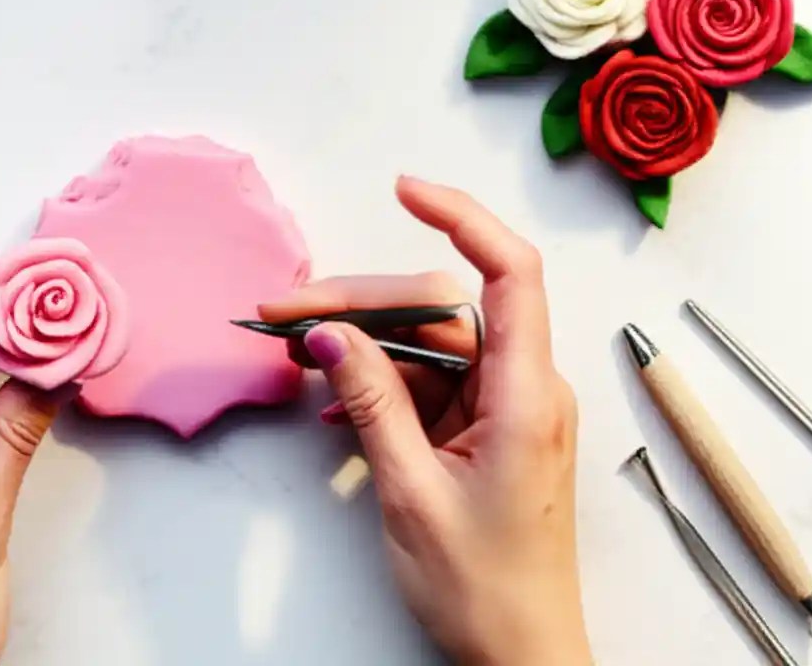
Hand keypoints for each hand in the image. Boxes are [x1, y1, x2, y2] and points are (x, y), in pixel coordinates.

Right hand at [261, 178, 588, 665]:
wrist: (519, 656)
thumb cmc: (484, 589)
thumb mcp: (410, 492)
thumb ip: (370, 404)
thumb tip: (328, 335)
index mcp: (526, 397)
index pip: (510, 274)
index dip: (462, 218)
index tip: (405, 192)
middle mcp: (523, 390)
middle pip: (442, 310)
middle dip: (362, 303)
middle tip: (284, 312)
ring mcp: (502, 411)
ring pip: (427, 346)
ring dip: (362, 346)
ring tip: (293, 350)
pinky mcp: (481, 432)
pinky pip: (427, 387)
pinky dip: (379, 387)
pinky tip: (333, 405)